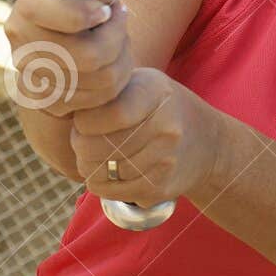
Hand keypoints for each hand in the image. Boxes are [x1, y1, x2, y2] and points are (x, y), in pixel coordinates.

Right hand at [3, 0, 132, 116]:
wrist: (69, 55)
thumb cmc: (85, 8)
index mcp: (28, 0)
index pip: (45, 10)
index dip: (82, 13)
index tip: (105, 10)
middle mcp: (20, 37)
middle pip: (86, 53)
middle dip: (115, 39)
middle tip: (118, 26)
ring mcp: (28, 72)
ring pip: (98, 78)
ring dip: (120, 60)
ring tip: (118, 45)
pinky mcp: (44, 100)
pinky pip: (95, 100)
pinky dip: (112, 84)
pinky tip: (109, 68)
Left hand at [69, 68, 219, 208]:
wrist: (207, 143)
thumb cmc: (160, 107)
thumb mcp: (143, 84)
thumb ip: (111, 90)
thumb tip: (68, 101)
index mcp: (156, 94)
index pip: (111, 114)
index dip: (85, 121)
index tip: (81, 120)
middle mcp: (166, 127)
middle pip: (102, 146)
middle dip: (80, 145)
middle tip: (80, 140)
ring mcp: (165, 160)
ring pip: (103, 171)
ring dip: (87, 165)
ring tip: (93, 154)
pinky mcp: (160, 187)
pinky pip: (111, 191)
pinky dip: (98, 183)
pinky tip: (104, 171)